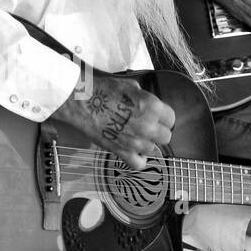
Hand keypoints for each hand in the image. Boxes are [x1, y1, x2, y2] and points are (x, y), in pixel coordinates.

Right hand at [51, 70, 174, 170]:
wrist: (79, 101)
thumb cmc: (102, 90)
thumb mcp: (130, 86)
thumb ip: (146, 98)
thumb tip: (153, 106)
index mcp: (152, 106)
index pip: (171, 118)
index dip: (164, 117)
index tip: (158, 117)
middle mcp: (147, 125)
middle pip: (166, 137)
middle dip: (158, 131)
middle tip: (147, 127)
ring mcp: (135, 141)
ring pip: (152, 149)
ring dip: (145, 143)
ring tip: (134, 135)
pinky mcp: (121, 152)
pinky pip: (139, 164)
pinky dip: (138, 159)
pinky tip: (134, 152)